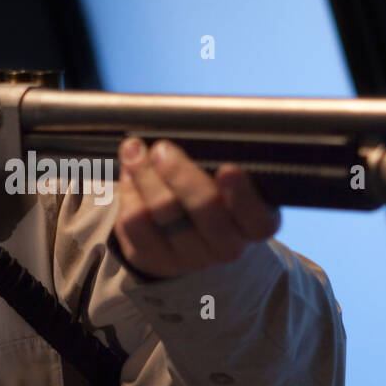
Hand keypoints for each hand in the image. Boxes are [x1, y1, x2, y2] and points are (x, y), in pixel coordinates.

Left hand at [114, 137, 279, 279]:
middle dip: (180, 172)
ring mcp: (190, 258)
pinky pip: (135, 223)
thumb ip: (216, 157)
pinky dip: (128, 193)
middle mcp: (227, 247)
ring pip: (163, 212)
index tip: (227, 168)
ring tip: (134, 149)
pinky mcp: (155, 260)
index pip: (257, 218)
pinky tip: (129, 176)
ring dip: (144, 174)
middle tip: (162, 148)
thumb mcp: (222, 175)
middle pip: (204, 209)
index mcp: (255, 224)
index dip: (242, 195)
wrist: (184, 234)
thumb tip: (192, 124)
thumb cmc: (210, 191)